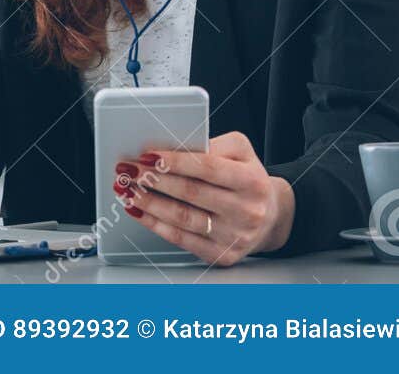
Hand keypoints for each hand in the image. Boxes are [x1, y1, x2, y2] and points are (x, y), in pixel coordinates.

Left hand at [114, 131, 295, 265]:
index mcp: (251, 182)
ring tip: (127, 189)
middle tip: (128, 170)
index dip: (174, 162)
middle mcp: (246, 211)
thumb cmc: (247, 178)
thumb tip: (172, 146)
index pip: (207, 168)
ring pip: (182, 218)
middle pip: (191, 193)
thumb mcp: (239, 151)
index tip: (146, 155)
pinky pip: (182, 239)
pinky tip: (138, 210)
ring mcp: (234, 237)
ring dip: (148, 202)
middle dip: (153, 180)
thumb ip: (210, 144)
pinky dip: (154, 224)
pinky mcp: (222, 255)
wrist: (271, 216)